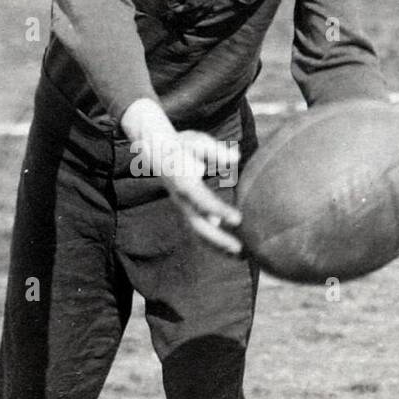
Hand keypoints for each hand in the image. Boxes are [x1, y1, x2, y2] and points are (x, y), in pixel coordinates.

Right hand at [121, 98, 242, 254]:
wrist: (158, 152)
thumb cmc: (181, 145)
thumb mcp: (198, 142)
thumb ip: (216, 151)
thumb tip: (235, 157)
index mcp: (184, 183)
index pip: (203, 201)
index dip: (219, 210)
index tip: (237, 219)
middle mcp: (182, 200)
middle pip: (198, 225)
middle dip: (218, 240)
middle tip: (240, 249)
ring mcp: (183, 207)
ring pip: (198, 233)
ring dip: (217, 246)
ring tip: (240, 256)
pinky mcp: (187, 210)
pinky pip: (199, 230)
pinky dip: (214, 241)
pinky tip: (231, 250)